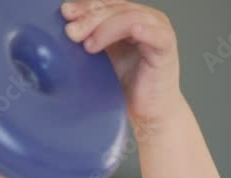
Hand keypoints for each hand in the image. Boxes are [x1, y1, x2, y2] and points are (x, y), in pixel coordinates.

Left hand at [62, 0, 182, 124]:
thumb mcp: (99, 58)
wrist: (146, 114)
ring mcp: (157, 30)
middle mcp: (144, 18)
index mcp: (127, 17)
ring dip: (106, 27)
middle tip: (71, 32)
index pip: (104, 2)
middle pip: (114, 7)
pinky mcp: (166, 46)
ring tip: (89, 46)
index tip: (65, 13)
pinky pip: (154, 33)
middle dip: (90, 17)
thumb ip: (86, 40)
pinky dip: (140, 30)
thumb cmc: (125, 87)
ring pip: (130, 16)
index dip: (84, 5)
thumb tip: (64, 29)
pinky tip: (128, 33)